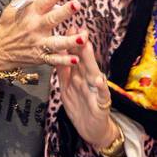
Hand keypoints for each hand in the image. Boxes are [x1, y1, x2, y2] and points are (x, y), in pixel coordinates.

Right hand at [0, 0, 82, 69]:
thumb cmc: (6, 28)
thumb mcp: (10, 9)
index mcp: (29, 14)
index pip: (46, 0)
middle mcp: (35, 28)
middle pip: (52, 19)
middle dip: (65, 12)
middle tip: (77, 5)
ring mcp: (38, 44)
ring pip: (56, 42)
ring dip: (70, 41)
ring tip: (82, 38)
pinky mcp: (39, 57)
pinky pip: (53, 60)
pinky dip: (63, 61)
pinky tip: (75, 60)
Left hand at [60, 29, 122, 149]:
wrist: (92, 129)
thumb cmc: (80, 106)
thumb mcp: (66, 88)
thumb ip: (62, 73)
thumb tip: (55, 56)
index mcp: (78, 77)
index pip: (74, 57)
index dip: (71, 44)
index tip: (68, 27)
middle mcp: (88, 80)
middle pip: (83, 61)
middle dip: (81, 45)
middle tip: (79, 29)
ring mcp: (95, 91)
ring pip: (93, 72)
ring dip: (90, 60)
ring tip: (88, 46)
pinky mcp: (101, 103)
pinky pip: (101, 94)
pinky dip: (100, 87)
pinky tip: (98, 80)